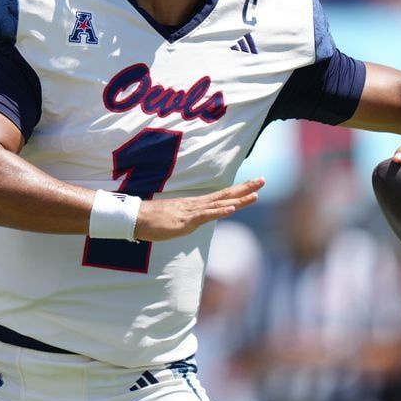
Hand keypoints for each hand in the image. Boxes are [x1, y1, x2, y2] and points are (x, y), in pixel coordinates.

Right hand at [135, 178, 264, 241]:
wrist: (137, 218)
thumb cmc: (154, 219)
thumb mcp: (177, 218)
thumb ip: (189, 217)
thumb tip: (197, 219)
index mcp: (196, 204)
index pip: (222, 195)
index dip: (239, 189)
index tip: (255, 184)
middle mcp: (197, 204)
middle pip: (225, 194)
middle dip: (245, 188)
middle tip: (263, 180)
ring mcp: (192, 211)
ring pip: (220, 203)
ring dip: (238, 199)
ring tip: (255, 195)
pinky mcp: (186, 220)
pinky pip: (206, 215)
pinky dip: (220, 211)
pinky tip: (232, 208)